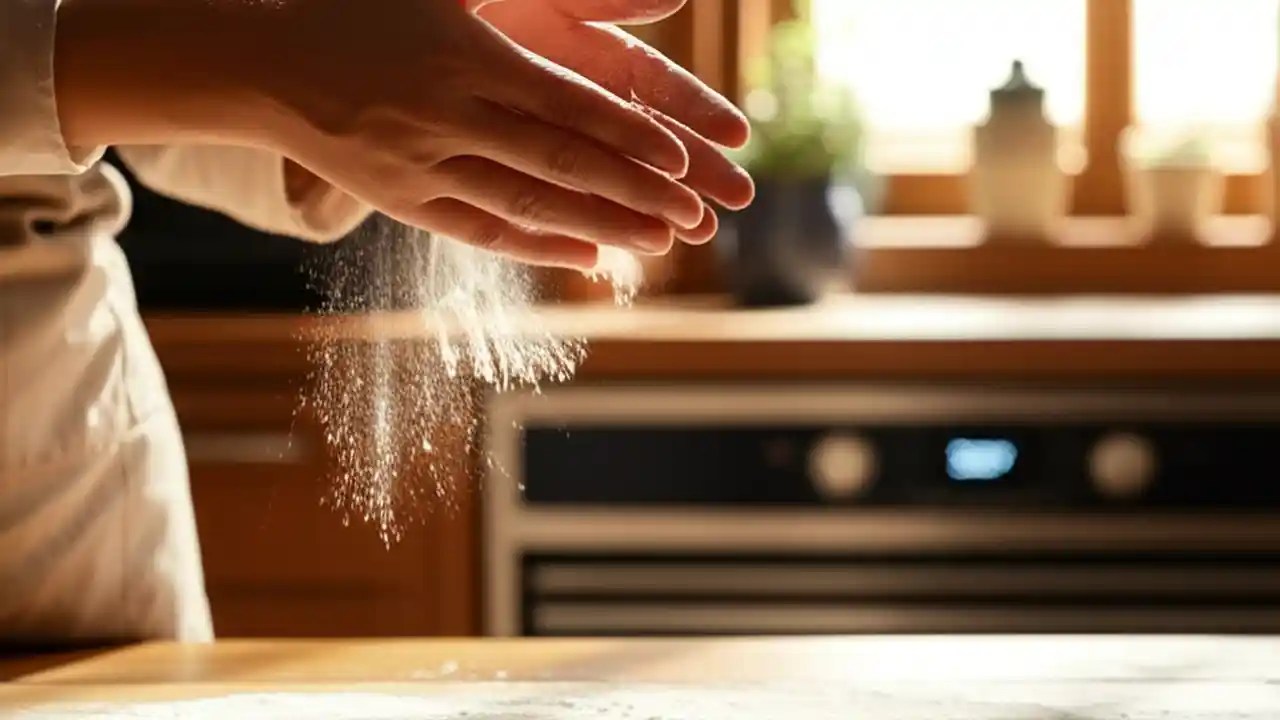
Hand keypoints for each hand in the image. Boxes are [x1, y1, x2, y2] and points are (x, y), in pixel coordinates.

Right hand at [55, 0, 709, 268]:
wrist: (259, 57)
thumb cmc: (360, 3)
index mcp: (462, 54)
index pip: (563, 104)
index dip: (623, 135)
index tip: (679, 161)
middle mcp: (444, 115)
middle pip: (556, 162)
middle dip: (631, 192)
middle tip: (694, 217)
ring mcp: (419, 165)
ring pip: (525, 203)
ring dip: (598, 225)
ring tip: (659, 242)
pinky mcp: (401, 199)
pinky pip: (478, 229)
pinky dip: (536, 244)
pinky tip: (589, 255)